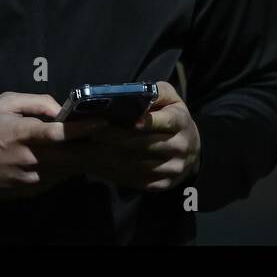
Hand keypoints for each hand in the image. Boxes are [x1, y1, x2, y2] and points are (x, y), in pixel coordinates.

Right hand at [0, 91, 109, 202]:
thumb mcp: (4, 102)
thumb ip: (36, 102)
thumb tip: (62, 110)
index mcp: (21, 132)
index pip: (57, 132)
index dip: (81, 128)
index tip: (102, 122)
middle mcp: (28, 158)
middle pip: (70, 155)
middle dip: (89, 146)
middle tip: (104, 137)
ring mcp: (30, 178)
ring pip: (66, 169)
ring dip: (78, 158)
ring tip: (85, 145)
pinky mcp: (29, 191)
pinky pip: (56, 180)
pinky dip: (64, 169)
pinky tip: (63, 158)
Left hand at [44, 80, 200, 191]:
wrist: (191, 150)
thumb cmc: (172, 116)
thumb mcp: (170, 98)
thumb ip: (153, 92)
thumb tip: (129, 93)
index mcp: (181, 121)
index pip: (163, 121)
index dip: (142, 121)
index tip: (119, 120)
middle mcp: (180, 146)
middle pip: (142, 144)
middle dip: (113, 139)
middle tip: (88, 133)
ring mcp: (172, 168)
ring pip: (135, 164)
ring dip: (108, 157)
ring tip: (85, 149)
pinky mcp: (162, 184)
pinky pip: (134, 180)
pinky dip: (113, 172)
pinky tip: (95, 164)